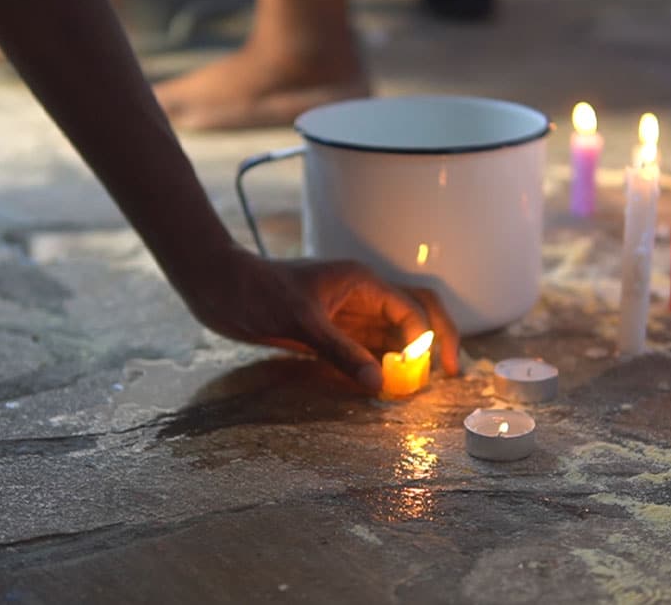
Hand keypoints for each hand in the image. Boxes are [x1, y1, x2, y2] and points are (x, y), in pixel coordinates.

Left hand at [183, 247, 460, 390]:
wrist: (218, 289)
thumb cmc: (257, 294)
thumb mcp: (301, 323)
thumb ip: (341, 352)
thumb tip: (379, 384)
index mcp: (362, 281)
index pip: (411, 309)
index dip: (424, 340)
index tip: (418, 373)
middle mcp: (362, 295)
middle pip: (415, 313)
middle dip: (438, 339)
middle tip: (452, 372)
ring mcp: (347, 313)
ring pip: (393, 333)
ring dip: (409, 357)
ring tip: (418, 388)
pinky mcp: (331, 330)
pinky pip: (368, 347)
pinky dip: (381, 365)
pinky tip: (384, 386)